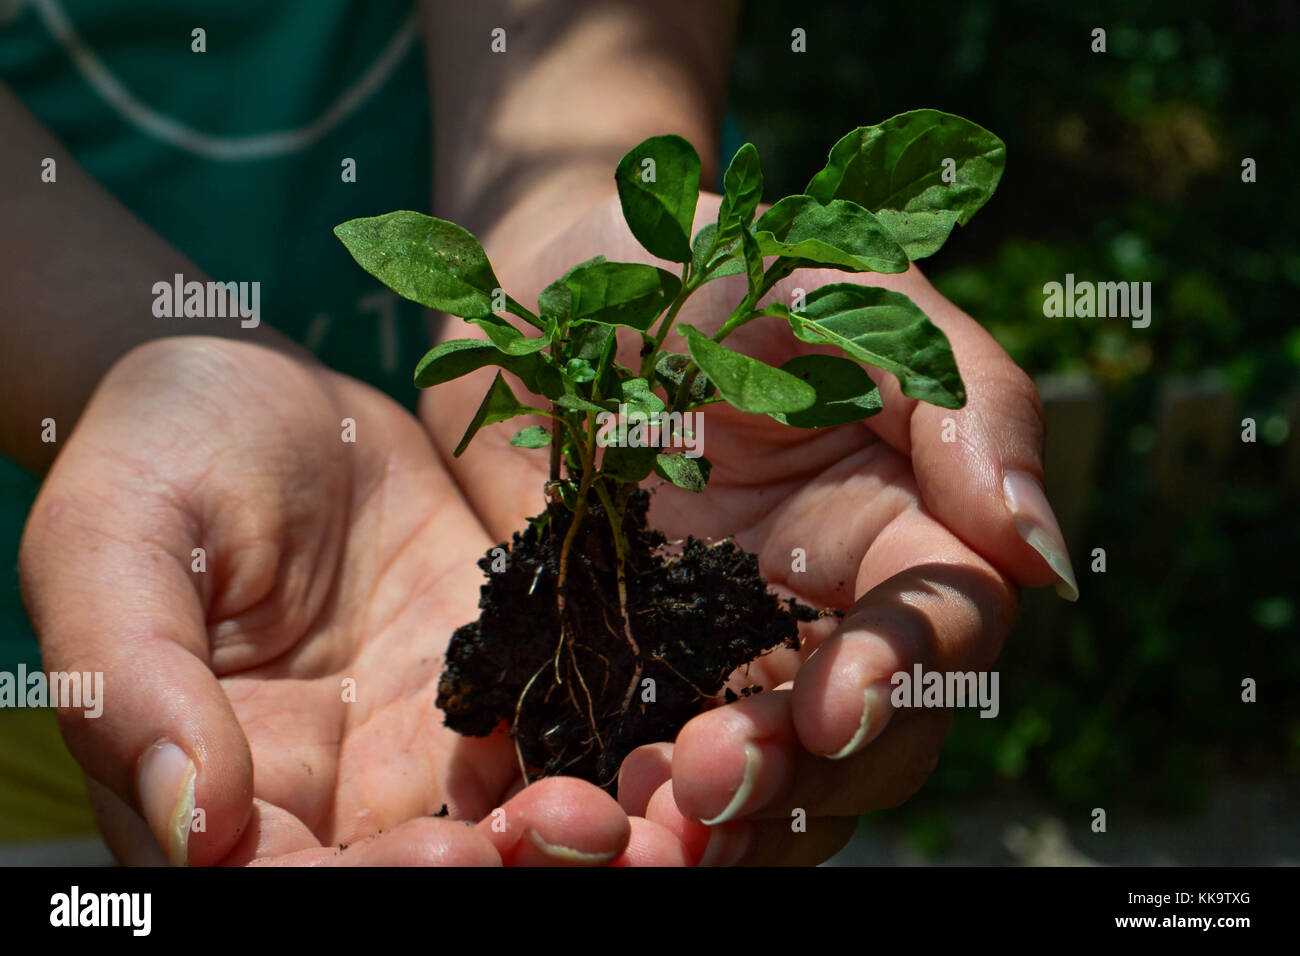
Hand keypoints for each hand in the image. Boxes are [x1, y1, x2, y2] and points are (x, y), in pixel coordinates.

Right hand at [20, 337, 687, 864]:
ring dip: (591, 834)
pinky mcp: (500, 670)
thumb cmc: (158, 449)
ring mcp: (429, 734)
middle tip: (593, 835)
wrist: (258, 383)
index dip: (377, 887)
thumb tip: (197, 828)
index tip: (453, 853)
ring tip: (655, 808)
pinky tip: (679, 738)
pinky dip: (621, 750)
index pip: (297, 885)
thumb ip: (135, 681)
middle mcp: (339, 790)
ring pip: (515, 823)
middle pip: (430, 872)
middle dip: (516, 871)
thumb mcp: (112, 541)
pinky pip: (566, 730)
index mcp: (234, 787)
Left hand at [422, 190, 1076, 864]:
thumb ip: (963, 402)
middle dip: (796, 778)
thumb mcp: (844, 289)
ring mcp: (710, 652)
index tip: (834, 708)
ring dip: (707, 819)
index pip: (938, 632)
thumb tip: (1044, 555)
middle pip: (854, 744)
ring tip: (636, 822)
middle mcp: (817, 613)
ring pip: (749, 779)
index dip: (900, 680)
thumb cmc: (715, 263)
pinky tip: (537, 806)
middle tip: (708, 780)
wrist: (554, 281)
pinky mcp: (608, 668)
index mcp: (898, 528)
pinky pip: (617, 757)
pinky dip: (593, 795)